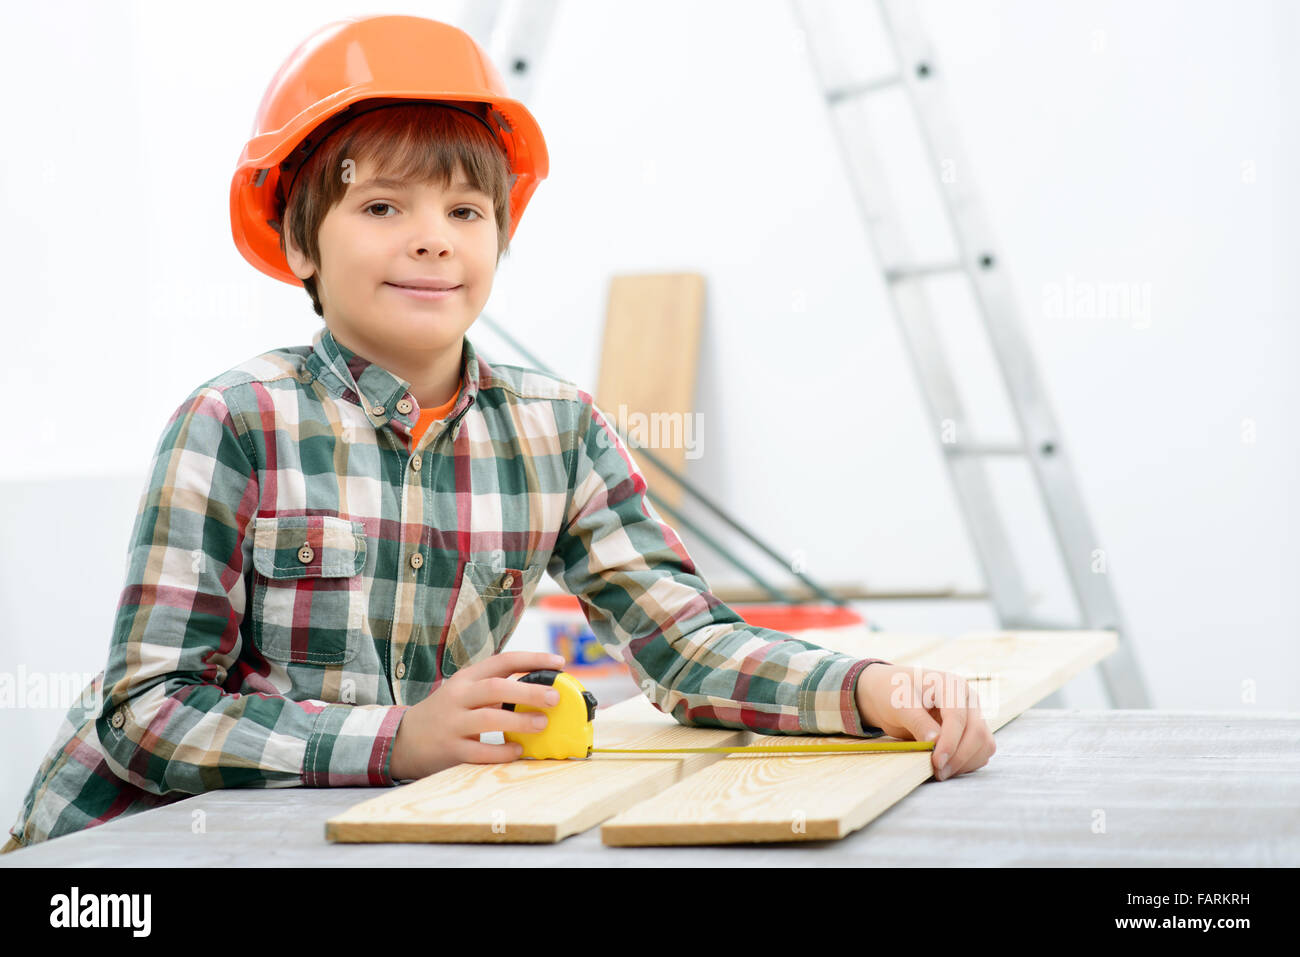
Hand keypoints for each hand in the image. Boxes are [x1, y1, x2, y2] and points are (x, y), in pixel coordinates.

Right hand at [389, 651, 566, 780]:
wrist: (402, 739)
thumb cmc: (447, 713)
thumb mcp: (465, 692)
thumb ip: (496, 689)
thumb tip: (543, 690)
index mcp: (467, 678)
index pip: (502, 661)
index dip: (533, 659)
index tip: (559, 662)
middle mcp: (458, 697)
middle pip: (496, 687)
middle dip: (529, 692)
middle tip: (555, 697)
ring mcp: (453, 724)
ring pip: (489, 719)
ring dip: (519, 721)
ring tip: (542, 724)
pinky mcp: (450, 750)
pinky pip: (480, 752)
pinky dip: (502, 752)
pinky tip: (518, 751)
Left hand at [854, 663, 995, 780]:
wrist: (891, 695)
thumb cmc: (894, 694)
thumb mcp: (899, 704)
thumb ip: (917, 721)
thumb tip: (935, 742)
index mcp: (951, 685)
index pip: (958, 717)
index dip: (950, 742)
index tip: (937, 762)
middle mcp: (968, 699)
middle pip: (977, 733)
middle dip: (959, 757)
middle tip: (938, 772)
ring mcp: (973, 715)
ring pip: (984, 744)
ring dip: (966, 762)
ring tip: (940, 771)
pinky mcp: (973, 731)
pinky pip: (981, 752)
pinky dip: (968, 763)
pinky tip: (947, 766)